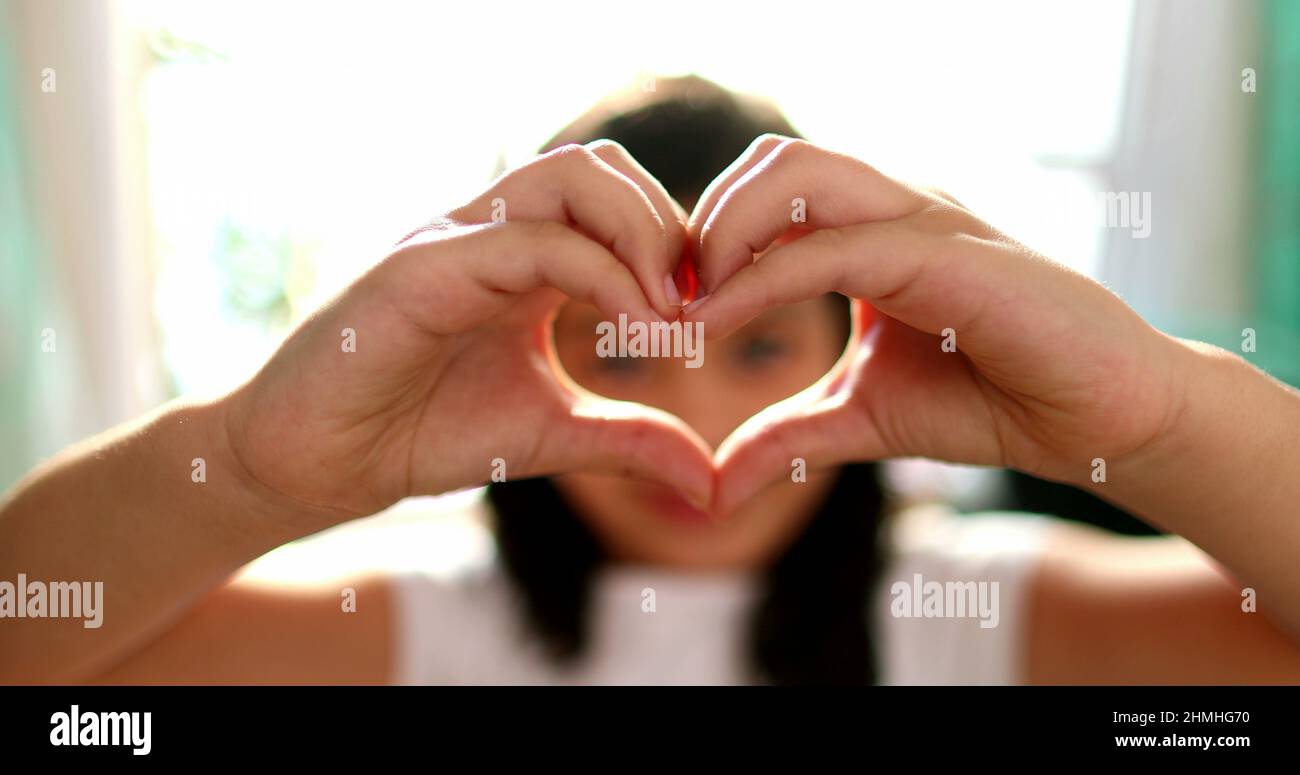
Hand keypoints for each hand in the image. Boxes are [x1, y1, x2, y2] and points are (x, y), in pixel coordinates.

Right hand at [222, 141, 712, 523]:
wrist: (319, 464)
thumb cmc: (423, 434)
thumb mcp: (552, 436)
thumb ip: (629, 442)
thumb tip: (710, 483)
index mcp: (524, 257)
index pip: (617, 200)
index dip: (677, 246)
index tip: (704, 322)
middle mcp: (492, 232)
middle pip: (601, 167)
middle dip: (667, 228)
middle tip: (694, 309)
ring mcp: (455, 240)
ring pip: (568, 176)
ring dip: (640, 235)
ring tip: (666, 315)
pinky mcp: (421, 267)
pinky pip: (524, 241)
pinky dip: (597, 275)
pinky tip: (630, 330)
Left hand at [684, 136, 1190, 515]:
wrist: (1097, 423)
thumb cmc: (990, 403)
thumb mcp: (860, 422)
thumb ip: (785, 439)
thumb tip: (711, 487)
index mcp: (871, 232)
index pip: (768, 194)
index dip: (703, 242)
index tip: (660, 312)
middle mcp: (894, 209)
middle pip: (773, 159)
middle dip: (703, 219)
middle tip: (669, 299)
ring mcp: (923, 222)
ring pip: (798, 173)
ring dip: (723, 230)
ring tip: (692, 305)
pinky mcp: (948, 256)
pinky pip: (834, 246)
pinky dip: (763, 280)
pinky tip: (718, 323)